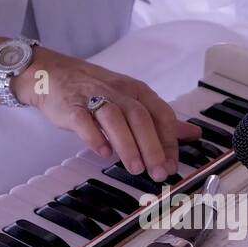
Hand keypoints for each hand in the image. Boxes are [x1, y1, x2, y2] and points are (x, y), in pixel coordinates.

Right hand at [14, 47, 200, 181]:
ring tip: (134, 168)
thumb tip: (194, 134)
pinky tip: (103, 152)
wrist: (53, 74)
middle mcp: (119, 92)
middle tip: (158, 172)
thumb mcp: (132, 100)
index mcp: (137, 91)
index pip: (161, 114)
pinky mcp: (71, 106)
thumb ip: (161, 120)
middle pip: (140, 117)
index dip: (169, 141)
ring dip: (127, 144)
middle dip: (152, 146)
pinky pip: (84, 120)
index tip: (172, 165)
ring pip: (115, 118)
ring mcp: (94, 98)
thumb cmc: (96, 91)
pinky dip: (94, 136)